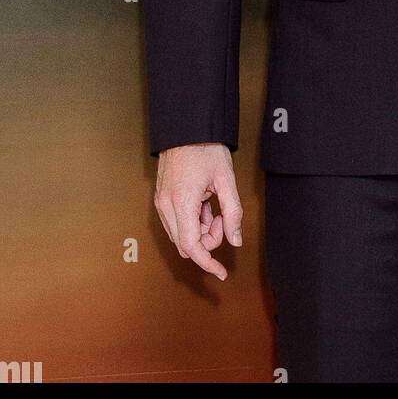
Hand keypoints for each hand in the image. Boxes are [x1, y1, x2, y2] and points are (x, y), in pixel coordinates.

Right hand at [154, 143, 242, 279]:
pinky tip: (205, 204)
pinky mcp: (161, 198)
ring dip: (200, 230)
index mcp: (182, 202)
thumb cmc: (207, 149)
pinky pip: (176, 222)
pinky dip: (192, 221)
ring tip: (215, 207)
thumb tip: (235, 241)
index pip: (192, 246)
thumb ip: (233, 212)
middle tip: (224, 218)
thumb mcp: (226, 179)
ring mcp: (161, 202)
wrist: (187, 127)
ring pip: (180, 234)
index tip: (221, 272)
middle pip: (186, 244)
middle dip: (208, 240)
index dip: (207, 263)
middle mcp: (166, 206)